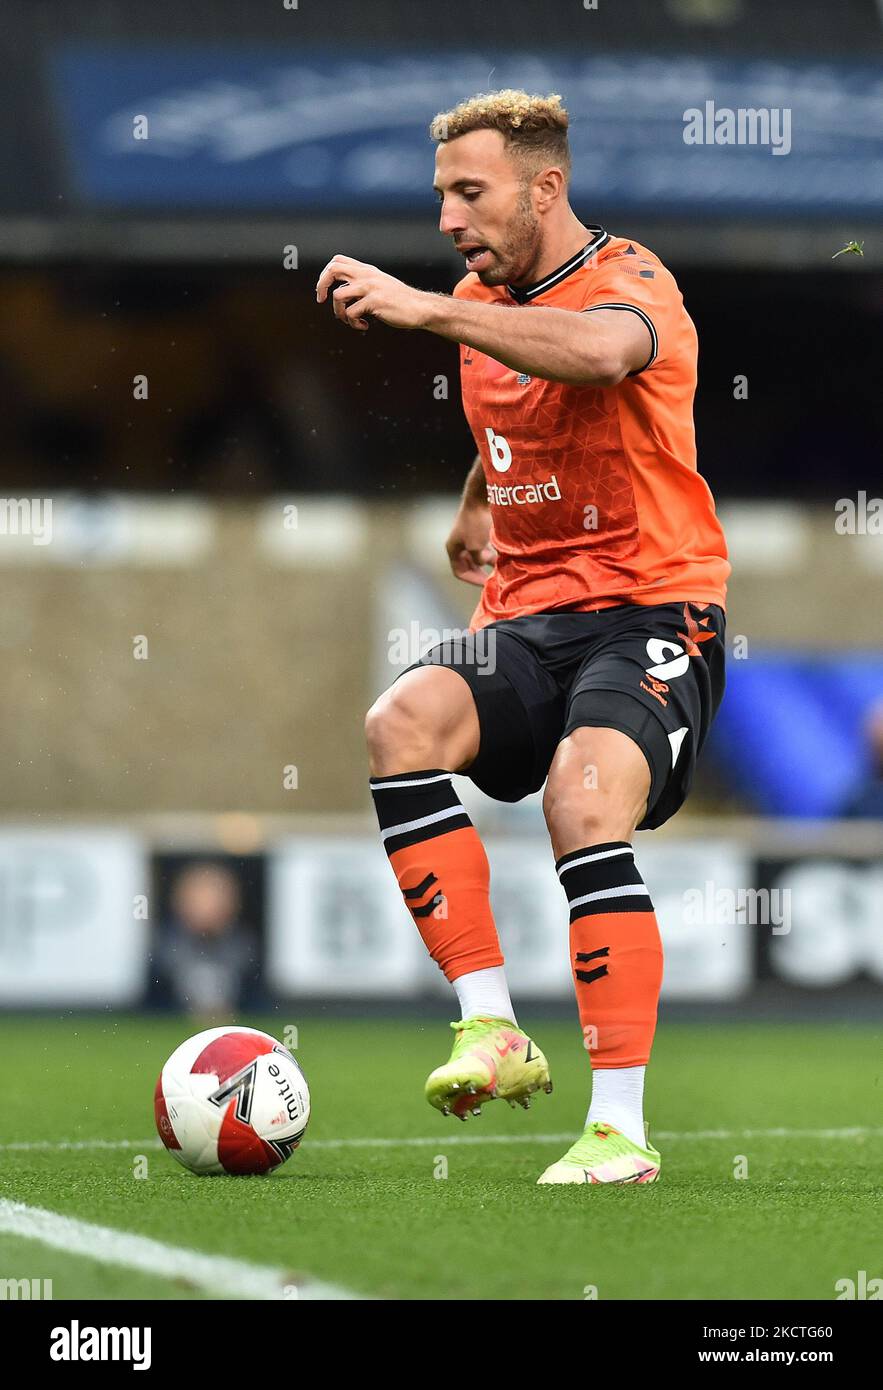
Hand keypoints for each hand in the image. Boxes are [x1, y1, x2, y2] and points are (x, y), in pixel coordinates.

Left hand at [315, 254, 429, 331]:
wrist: (420, 308)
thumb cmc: (400, 301)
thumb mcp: (380, 285)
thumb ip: (362, 284)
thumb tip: (341, 293)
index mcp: (367, 270)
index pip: (337, 261)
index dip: (325, 274)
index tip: (325, 290)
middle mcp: (367, 275)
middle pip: (333, 270)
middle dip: (321, 286)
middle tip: (321, 300)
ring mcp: (370, 288)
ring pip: (338, 296)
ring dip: (339, 313)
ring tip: (350, 320)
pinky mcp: (374, 302)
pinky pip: (351, 313)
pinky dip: (354, 324)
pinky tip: (364, 326)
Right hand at [445, 503, 495, 585]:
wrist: (480, 498)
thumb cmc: (476, 522)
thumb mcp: (475, 546)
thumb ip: (478, 559)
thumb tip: (482, 562)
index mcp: (453, 549)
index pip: (459, 572)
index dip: (472, 580)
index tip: (486, 582)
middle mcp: (458, 545)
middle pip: (468, 566)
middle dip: (480, 572)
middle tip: (493, 579)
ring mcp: (468, 538)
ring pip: (477, 557)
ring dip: (488, 563)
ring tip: (500, 565)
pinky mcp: (477, 531)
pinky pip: (483, 548)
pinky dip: (491, 553)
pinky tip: (501, 554)